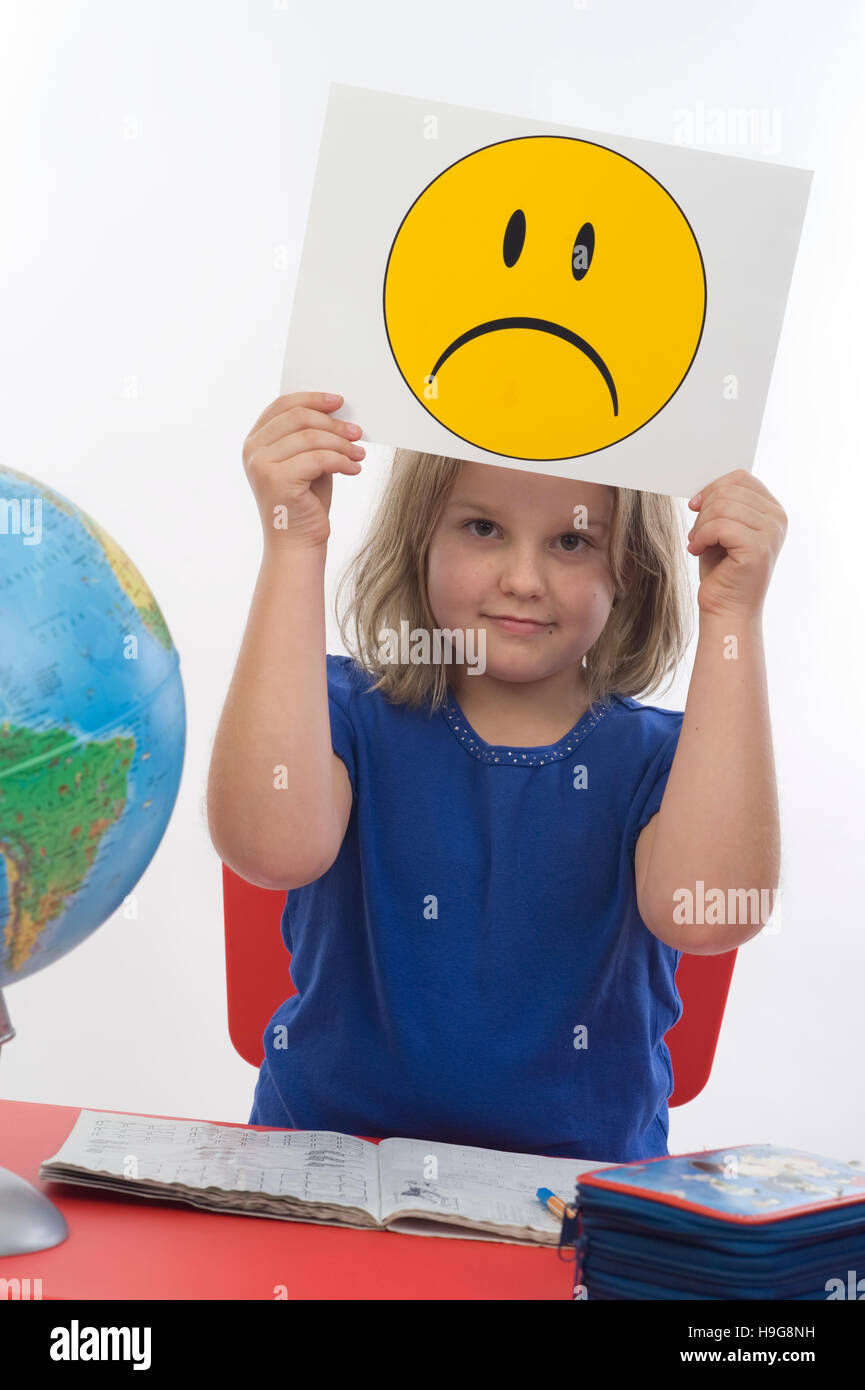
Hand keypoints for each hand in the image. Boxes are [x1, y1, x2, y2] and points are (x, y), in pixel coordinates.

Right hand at [242, 390, 364, 550]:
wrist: (297, 544)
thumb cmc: (304, 503)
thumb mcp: (306, 462)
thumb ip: (310, 436)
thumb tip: (337, 412)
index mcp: (255, 441)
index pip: (282, 405)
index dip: (312, 398)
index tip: (339, 402)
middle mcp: (253, 450)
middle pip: (298, 418)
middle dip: (333, 423)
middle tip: (357, 432)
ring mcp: (261, 465)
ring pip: (311, 437)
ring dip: (341, 444)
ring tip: (359, 454)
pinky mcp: (277, 480)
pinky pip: (318, 458)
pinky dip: (341, 461)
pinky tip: (354, 469)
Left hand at [686, 469, 786, 619]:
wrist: (727, 609)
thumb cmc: (722, 571)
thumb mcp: (723, 529)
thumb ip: (723, 505)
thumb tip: (707, 488)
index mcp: (773, 511)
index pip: (741, 479)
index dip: (713, 488)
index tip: (695, 506)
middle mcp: (777, 519)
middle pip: (729, 490)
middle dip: (704, 510)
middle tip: (696, 534)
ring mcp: (771, 533)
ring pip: (723, 506)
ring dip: (701, 526)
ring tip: (697, 544)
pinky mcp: (757, 548)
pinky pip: (720, 526)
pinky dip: (701, 537)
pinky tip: (697, 550)